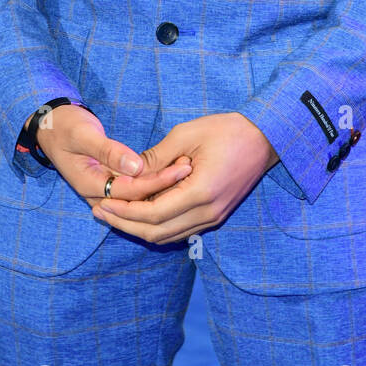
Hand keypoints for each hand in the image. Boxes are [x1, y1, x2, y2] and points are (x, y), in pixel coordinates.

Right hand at [32, 105, 192, 206]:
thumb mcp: (84, 135)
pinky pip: (135, 189)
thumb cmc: (65, 128)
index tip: (181, 168)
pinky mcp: (110, 183)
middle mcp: (99, 195)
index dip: (157, 180)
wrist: (50, 127)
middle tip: (190, 167)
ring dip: (162, 185)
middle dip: (165, 185)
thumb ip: (109, 151)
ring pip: (138, 196)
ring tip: (187, 168)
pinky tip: (173, 172)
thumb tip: (136, 166)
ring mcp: (104, 191)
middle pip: (138, 198)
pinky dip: (153, 181)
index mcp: (90, 186)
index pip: (131, 191)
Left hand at [90, 112, 277, 244]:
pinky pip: (180, 230)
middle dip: (125, 224)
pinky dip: (157, 226)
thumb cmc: (227, 130)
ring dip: (139, 228)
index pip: (153, 214)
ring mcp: (214, 217)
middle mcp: (208, 212)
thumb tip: (128, 172)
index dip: (125, 212)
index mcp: (200, 192)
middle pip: (157, 232)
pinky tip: (140, 214)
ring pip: (168, 236)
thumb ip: (156, 157)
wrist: (266, 138)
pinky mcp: (216, 215)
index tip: (103, 202)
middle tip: (99, 212)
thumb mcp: (187, 134)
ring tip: (113, 214)